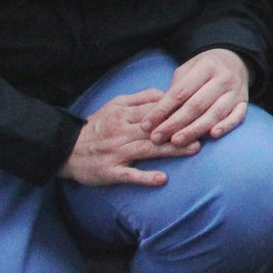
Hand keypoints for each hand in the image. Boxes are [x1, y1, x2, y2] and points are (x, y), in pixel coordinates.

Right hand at [59, 90, 198, 187]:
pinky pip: (129, 175)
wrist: (65, 149)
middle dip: (181, 130)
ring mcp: (116, 153)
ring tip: (193, 150)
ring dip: (171, 151)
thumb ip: (141, 98)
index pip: (156, 111)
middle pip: (156, 130)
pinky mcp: (110, 172)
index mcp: (124, 115)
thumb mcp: (115, 105)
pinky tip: (162, 179)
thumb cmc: (97, 126)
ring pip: (147, 150)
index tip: (202, 110)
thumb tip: (166, 92)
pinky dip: (145, 178)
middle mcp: (122, 133)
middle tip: (207, 131)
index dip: (179, 111)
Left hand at [145, 48, 250, 145]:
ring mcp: (236, 91)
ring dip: (194, 130)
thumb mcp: (187, 70)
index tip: (146, 125)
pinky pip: (237, 117)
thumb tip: (157, 117)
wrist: (234, 62)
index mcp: (206, 66)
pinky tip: (212, 136)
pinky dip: (226, 126)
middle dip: (173, 124)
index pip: (180, 92)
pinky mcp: (244, 103)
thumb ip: (174, 90)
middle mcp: (223, 78)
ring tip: (175, 142)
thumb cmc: (202, 70)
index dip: (161, 110)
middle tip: (156, 138)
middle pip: (196, 105)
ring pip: (214, 114)